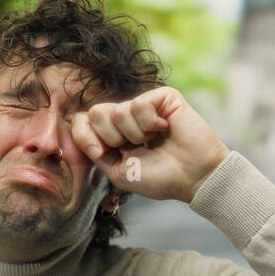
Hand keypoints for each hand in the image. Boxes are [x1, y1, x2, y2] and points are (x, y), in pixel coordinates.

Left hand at [71, 85, 230, 203]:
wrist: (193, 177)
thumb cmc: (160, 178)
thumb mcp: (118, 172)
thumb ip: (97, 152)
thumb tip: (80, 128)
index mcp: (114, 135)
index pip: (83, 121)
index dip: (84, 135)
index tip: (100, 152)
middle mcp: (127, 117)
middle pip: (96, 112)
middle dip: (110, 136)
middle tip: (133, 147)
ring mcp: (145, 105)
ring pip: (117, 110)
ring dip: (134, 133)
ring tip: (153, 140)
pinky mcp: (162, 97)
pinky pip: (138, 104)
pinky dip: (149, 123)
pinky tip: (164, 129)